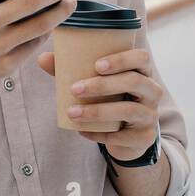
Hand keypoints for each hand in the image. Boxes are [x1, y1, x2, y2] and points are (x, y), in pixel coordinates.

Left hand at [37, 48, 161, 159]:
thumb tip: (42, 58)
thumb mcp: (94, 84)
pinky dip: (99, 133)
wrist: (127, 137)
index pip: (141, 58)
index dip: (122, 59)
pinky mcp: (144, 137)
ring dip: (98, 111)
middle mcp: (152, 91)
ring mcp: (150, 115)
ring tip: (72, 113)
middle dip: (102, 85)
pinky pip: (122, 135)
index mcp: (141, 72)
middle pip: (134, 82)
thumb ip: (71, 70)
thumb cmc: (109, 100)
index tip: (96, 65)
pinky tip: (81, 132)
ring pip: (129, 110)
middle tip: (74, 89)